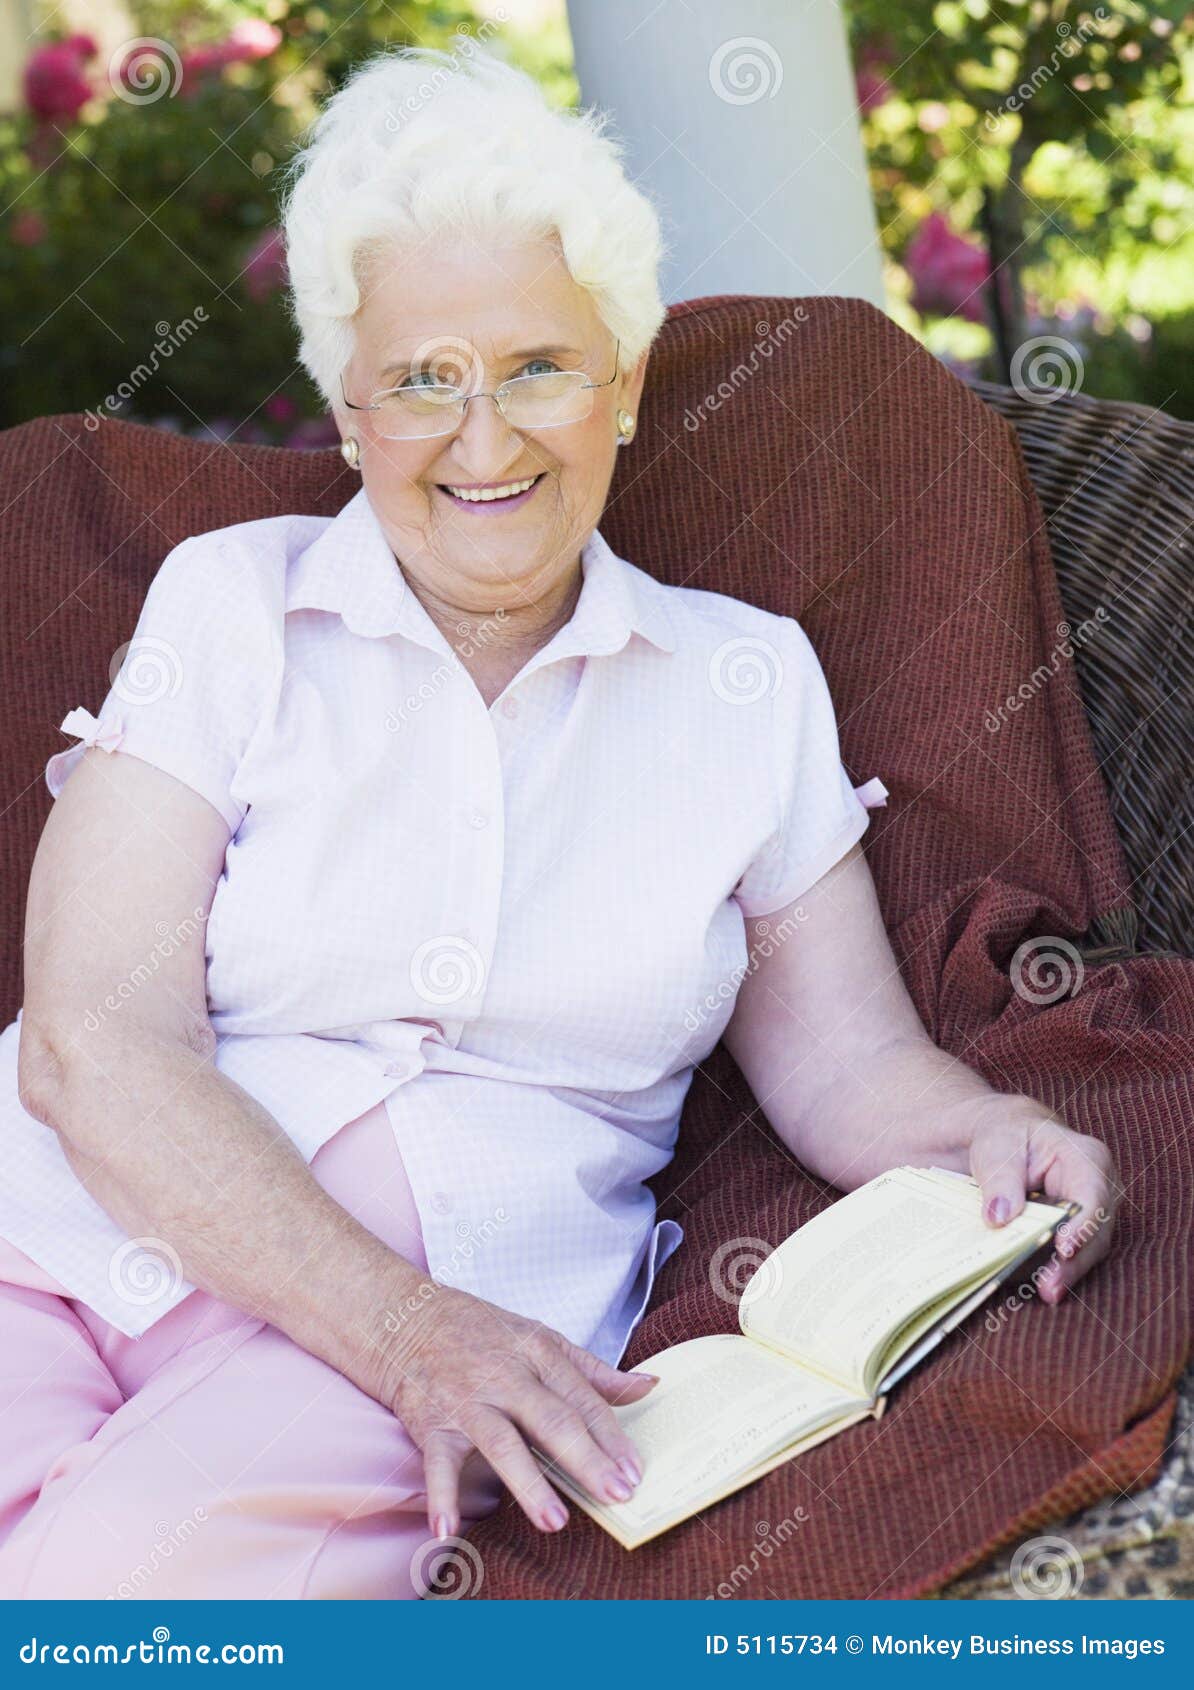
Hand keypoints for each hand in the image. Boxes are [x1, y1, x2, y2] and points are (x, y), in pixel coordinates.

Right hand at [376, 1281, 657, 1538]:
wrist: (407, 1318)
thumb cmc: (482, 1332)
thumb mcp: (540, 1339)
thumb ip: (593, 1371)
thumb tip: (649, 1385)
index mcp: (538, 1352)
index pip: (582, 1399)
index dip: (611, 1437)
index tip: (635, 1472)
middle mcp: (505, 1376)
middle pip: (552, 1419)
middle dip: (586, 1458)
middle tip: (616, 1495)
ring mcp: (467, 1400)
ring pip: (502, 1443)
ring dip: (528, 1483)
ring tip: (555, 1521)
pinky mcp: (431, 1423)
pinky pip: (438, 1463)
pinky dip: (441, 1497)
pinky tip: (448, 1530)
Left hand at [967, 1099, 1118, 1303]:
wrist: (1003, 1139)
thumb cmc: (1005, 1136)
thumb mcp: (997, 1145)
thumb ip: (1000, 1178)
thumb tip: (1000, 1217)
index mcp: (1086, 1158)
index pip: (1092, 1196)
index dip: (1082, 1225)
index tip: (1063, 1247)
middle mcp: (1099, 1188)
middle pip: (1095, 1231)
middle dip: (1074, 1261)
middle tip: (1049, 1286)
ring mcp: (1092, 1213)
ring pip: (1088, 1250)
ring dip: (1067, 1273)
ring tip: (1046, 1292)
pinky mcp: (1076, 1233)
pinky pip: (1071, 1256)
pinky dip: (1055, 1271)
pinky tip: (1037, 1285)